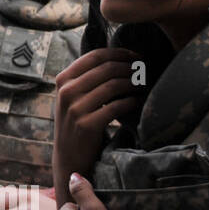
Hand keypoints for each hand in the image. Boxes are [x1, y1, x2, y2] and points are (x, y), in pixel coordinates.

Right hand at [53, 48, 141, 195]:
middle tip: (145, 71)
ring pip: (112, 85)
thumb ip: (87, 78)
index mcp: (63, 79)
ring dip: (134, 83)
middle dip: (130, 67)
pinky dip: (131, 102)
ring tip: (144, 85)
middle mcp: (67, 92)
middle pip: (106, 69)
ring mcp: (75, 108)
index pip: (94, 56)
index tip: (136, 56)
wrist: (69, 156)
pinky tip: (138, 101)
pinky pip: (116, 107)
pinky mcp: (87, 125)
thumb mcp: (73, 96)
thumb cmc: (78, 122)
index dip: (119, 53)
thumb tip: (119, 58)